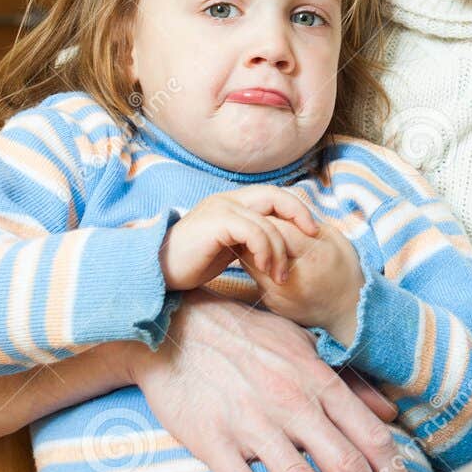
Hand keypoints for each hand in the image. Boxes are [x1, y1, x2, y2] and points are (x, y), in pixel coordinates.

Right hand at [129, 290, 417, 471]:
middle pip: (343, 462)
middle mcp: (292, 402)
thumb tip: (389, 412)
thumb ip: (350, 380)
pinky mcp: (214, 439)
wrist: (177, 326)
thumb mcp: (305, 344)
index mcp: (318, 379)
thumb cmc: (247, 335)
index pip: (368, 433)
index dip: (393, 470)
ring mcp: (253, 422)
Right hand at [158, 185, 321, 291]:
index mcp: (233, 202)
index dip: (296, 210)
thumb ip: (250, 239)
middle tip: (313, 237)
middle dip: (299, 214)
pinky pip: (253, 231)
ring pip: (267, 221)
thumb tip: (279, 246)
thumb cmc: (193, 262)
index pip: (273, 196)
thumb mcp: (229, 247)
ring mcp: (221, 208)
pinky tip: (266, 268)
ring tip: (281, 275)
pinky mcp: (216, 222)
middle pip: (276, 196)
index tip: (312, 231)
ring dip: (280, 250)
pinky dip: (265, 249)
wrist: (158, 271)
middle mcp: (228, 199)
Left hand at [241, 216, 364, 346]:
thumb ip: (305, 225)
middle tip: (267, 228)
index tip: (279, 217)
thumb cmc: (345, 269)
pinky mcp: (271, 302)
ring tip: (270, 244)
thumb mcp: (333, 238)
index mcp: (312, 257)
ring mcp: (278, 294)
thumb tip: (277, 214)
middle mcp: (291, 279)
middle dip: (259, 233)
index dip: (273, 219)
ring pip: (250, 261)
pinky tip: (273, 262)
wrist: (349, 309)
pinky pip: (256, 276)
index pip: (276, 229)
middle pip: (257, 245)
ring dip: (256, 249)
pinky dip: (260, 265)